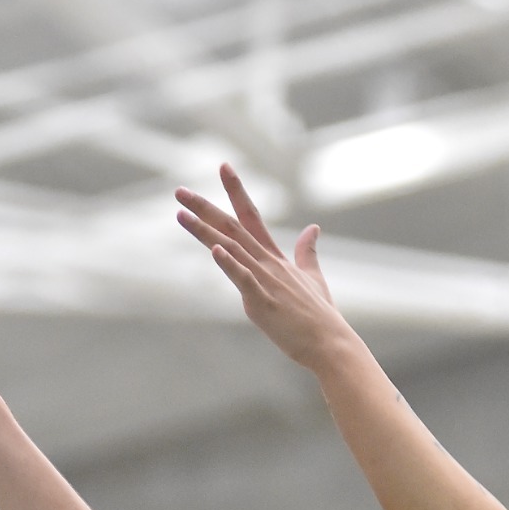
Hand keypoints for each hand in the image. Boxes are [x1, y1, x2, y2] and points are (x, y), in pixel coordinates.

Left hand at [175, 165, 353, 371]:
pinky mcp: (262, 303)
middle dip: (205, 207)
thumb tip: (313, 228)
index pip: (252, 215)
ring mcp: (265, 281)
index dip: (236, 190)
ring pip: (231, 248)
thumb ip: (307, 252)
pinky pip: (244, 279)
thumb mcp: (313, 278)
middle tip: (179, 191)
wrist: (329, 344)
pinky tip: (215, 250)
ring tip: (181, 214)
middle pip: (233, 227)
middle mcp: (268, 263)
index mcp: (275, 257)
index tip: (223, 166)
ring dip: (205, 231)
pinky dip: (229, 264)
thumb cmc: (319, 315)